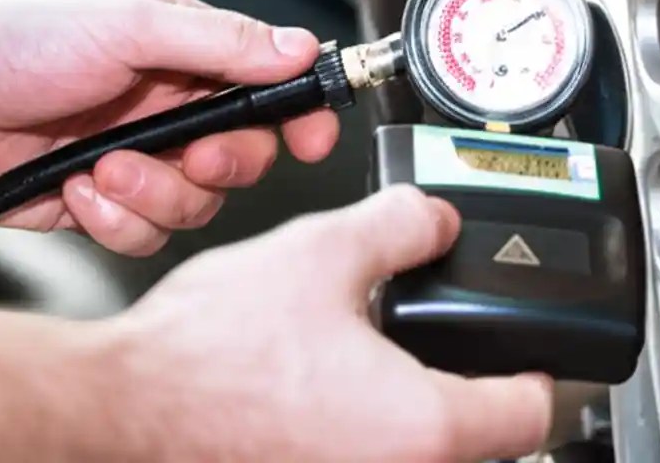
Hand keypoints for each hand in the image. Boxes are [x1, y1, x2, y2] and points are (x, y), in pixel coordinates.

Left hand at [0, 0, 339, 254]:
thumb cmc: (5, 40)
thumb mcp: (128, 25)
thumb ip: (221, 41)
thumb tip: (298, 47)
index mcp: (180, 52)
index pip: (268, 83)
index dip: (301, 112)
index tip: (314, 136)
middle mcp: (164, 106)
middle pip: (243, 155)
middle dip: (222, 162)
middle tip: (193, 153)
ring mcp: (133, 157)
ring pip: (196, 205)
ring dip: (156, 193)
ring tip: (105, 167)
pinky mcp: (99, 203)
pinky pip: (144, 234)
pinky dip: (117, 219)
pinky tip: (78, 191)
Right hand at [97, 185, 553, 461]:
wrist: (122, 407)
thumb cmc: (207, 353)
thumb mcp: (320, 252)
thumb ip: (399, 226)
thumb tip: (433, 220)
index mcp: (420, 426)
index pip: (531, 411)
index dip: (537, 365)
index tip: (529, 346)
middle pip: (480, 439)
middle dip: (472, 384)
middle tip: (454, 339)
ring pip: (418, 451)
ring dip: (413, 409)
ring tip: (381, 355)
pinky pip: (364, 457)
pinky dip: (362, 429)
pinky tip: (326, 388)